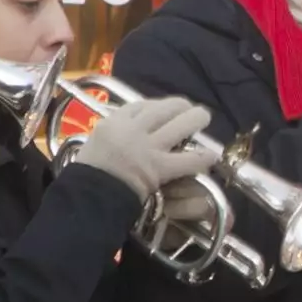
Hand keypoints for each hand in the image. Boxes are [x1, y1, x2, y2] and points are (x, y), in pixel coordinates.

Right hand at [70, 94, 218, 202]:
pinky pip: (187, 160)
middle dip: (180, 106)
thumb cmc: (89, 174)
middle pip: (163, 109)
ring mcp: (147, 147)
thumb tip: (124, 133)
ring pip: (179, 126)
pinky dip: (202, 157)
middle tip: (190, 108)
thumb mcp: (94, 143)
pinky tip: (212, 155)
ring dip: (196, 119)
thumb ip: (111, 135)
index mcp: (113, 122)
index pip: (140, 106)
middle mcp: (132, 129)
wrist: (89, 196)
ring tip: (204, 117)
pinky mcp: (158, 168)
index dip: (157, 105)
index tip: (165, 107)